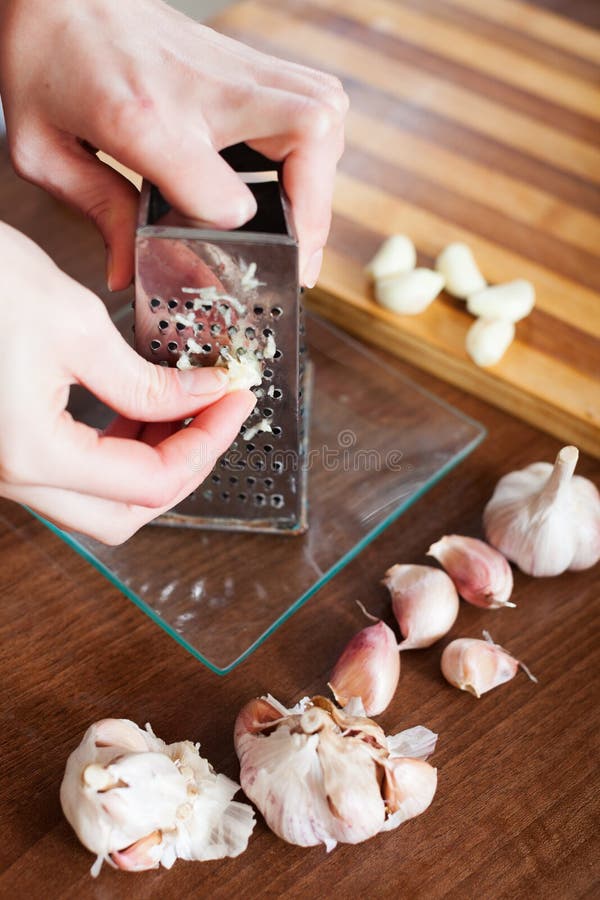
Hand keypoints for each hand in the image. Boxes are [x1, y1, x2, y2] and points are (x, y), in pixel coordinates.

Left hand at [0, 0, 346, 289]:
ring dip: (324, 177)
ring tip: (304, 223)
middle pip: (307, 136)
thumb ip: (97, 213)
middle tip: (301, 256)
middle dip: (316, 210)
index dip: (234, 235)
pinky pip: (317, 99)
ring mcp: (233, 69)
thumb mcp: (45, 151)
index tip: (229, 253)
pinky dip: (320, 145)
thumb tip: (126, 271)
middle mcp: (204, 89)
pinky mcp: (248, 61)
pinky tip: (298, 176)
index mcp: (140, 118)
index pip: (219, 193)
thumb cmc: (49, 61)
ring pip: (325, 114)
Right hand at [0, 223, 255, 542]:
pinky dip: (114, 453)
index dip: (208, 444)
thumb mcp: (75, 324)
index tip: (235, 402)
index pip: (152, 483)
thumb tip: (204, 395)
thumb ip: (145, 380)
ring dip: (150, 463)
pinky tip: (135, 411)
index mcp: (32, 454)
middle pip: (124, 514)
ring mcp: (3, 467)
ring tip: (183, 409)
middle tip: (215, 418)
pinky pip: (69, 474)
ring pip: (97, 500)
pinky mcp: (2, 447)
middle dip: (183, 468)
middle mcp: (10, 476)